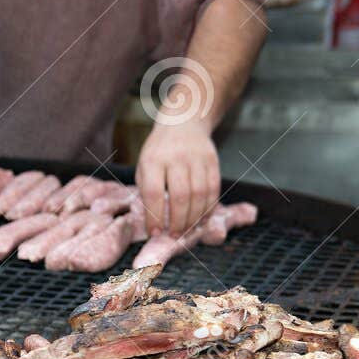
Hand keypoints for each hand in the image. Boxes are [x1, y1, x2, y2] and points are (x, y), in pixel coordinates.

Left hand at [135, 119, 220, 237]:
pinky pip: (214, 189)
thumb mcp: (144, 167)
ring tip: (187, 231)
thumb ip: (148, 193)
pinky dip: (209, 208)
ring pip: (200, 194)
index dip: (155, 216)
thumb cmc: (158, 153)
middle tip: (174, 236)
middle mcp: (177, 158)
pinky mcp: (213, 160)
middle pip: (181, 196)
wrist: (183, 122)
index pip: (154, 192)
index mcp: (153, 160)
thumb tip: (154, 225)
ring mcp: (197, 158)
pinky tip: (202, 220)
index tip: (154, 233)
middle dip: (178, 221)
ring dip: (194, 218)